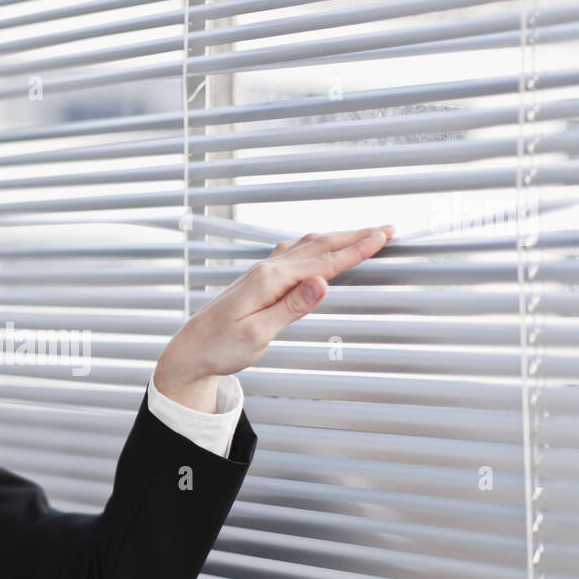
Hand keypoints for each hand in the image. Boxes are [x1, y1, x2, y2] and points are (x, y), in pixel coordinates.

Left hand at [154, 225, 394, 410]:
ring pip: (307, 246)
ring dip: (338, 237)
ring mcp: (262, 271)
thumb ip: (292, 307)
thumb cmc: (221, 348)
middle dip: (355, 236)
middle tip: (388, 228)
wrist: (190, 350)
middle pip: (319, 245)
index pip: (324, 262)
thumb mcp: (259, 335)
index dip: (357, 250)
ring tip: (364, 233)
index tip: (383, 237)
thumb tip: (322, 282)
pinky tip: (322, 245)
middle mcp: (266, 269)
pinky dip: (317, 245)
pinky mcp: (258, 279)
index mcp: (270, 280)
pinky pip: (295, 253)